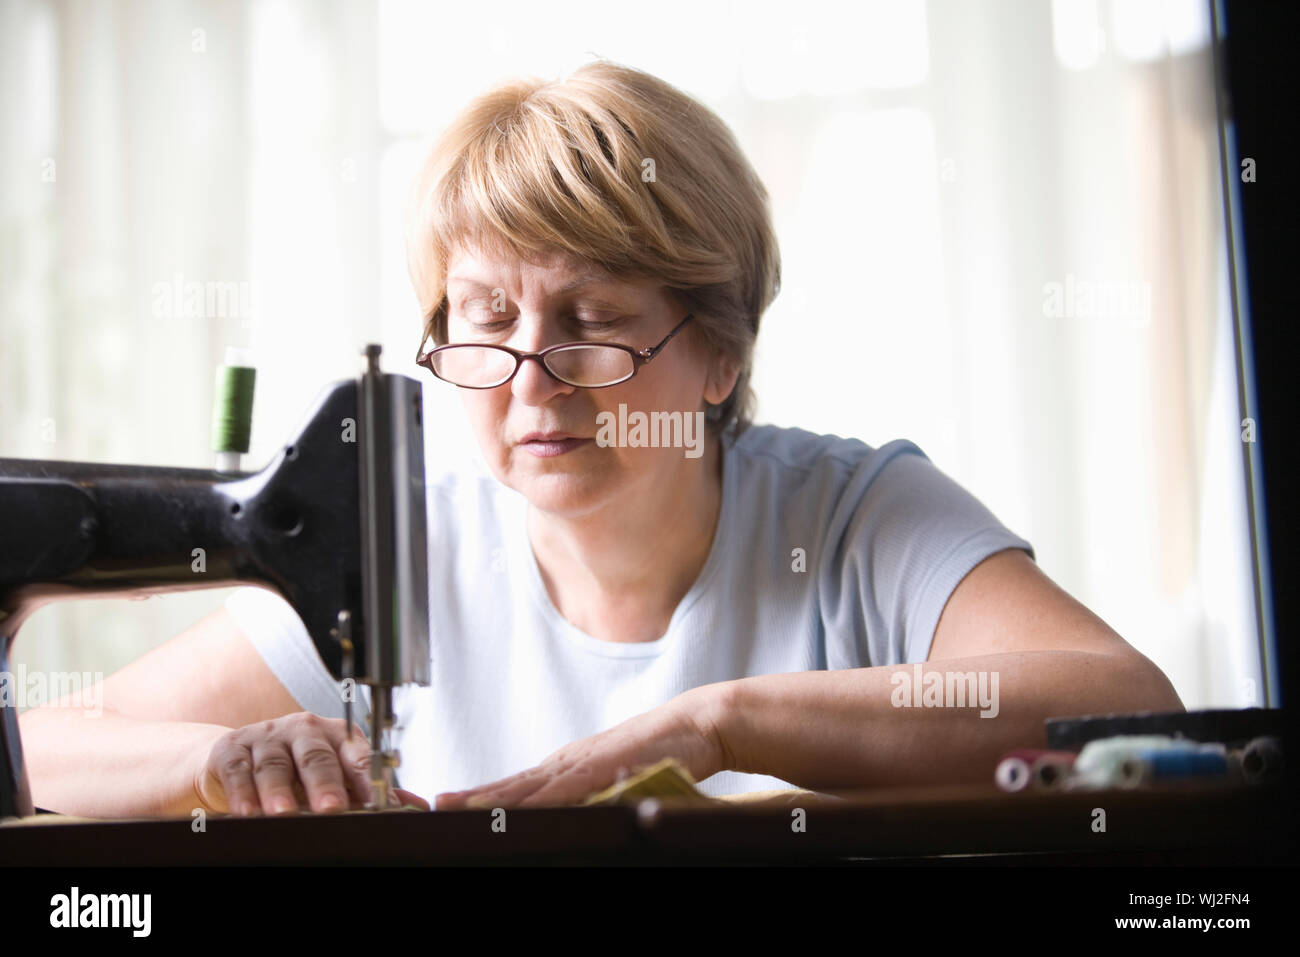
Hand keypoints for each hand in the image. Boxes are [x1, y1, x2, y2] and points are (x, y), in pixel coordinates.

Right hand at [193, 712, 429, 815]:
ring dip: (279, 791)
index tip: (374, 804)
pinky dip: (242, 792)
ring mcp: (268, 737)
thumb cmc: (296, 769)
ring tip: (284, 813)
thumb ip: (368, 790)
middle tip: (331, 809)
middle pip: (317, 757)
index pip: (356, 755)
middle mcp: (305, 730)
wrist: (238, 757)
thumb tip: (415, 805)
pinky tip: (247, 811)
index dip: (365, 779)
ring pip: (276, 764)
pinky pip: (239, 770)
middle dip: (325, 784)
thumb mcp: (334, 776)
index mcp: (337, 736)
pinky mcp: (233, 748)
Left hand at [434, 687, 728, 809]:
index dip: (482, 796)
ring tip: (463, 808)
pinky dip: (545, 799)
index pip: (517, 785)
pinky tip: (525, 809)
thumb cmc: (659, 752)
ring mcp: (588, 761)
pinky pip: (571, 786)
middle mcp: (570, 761)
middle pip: (515, 783)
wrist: (697, 724)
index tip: (446, 805)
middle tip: (436, 805)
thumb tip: (566, 817)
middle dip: (475, 797)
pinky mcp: (610, 764)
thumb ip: (589, 795)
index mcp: (568, 766)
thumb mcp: (614, 779)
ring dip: (498, 798)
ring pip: (535, 785)